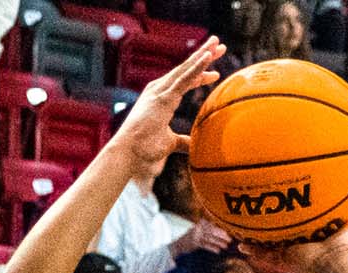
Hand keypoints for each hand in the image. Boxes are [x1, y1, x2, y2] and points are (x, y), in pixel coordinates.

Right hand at [107, 38, 224, 176]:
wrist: (129, 154)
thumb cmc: (143, 151)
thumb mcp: (169, 143)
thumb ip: (183, 141)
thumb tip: (195, 144)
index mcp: (160, 100)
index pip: (183, 83)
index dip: (199, 75)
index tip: (214, 73)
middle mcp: (158, 92)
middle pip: (185, 70)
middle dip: (202, 56)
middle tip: (219, 44)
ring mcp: (160, 92)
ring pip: (186, 69)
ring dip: (202, 55)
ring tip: (218, 43)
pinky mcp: (163, 97)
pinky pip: (184, 78)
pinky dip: (197, 66)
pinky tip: (208, 56)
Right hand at [169, 219, 231, 256]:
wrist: (178, 245)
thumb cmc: (191, 238)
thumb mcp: (199, 230)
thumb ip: (208, 229)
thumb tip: (222, 232)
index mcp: (200, 223)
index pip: (213, 226)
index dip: (221, 230)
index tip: (228, 233)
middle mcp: (198, 228)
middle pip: (212, 231)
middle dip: (221, 236)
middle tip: (229, 239)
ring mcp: (195, 235)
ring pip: (210, 239)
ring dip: (218, 242)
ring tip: (225, 246)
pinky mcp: (194, 243)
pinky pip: (205, 245)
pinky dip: (212, 248)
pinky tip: (218, 251)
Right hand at [241, 212, 347, 272]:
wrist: (336, 261)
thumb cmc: (346, 242)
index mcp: (311, 233)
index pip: (297, 222)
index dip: (288, 214)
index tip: (279, 203)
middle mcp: (298, 243)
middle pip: (278, 233)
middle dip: (267, 225)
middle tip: (255, 213)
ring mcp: (288, 252)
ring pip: (265, 244)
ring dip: (253, 238)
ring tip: (240, 229)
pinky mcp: (281, 260)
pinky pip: (262, 255)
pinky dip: (251, 250)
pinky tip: (240, 244)